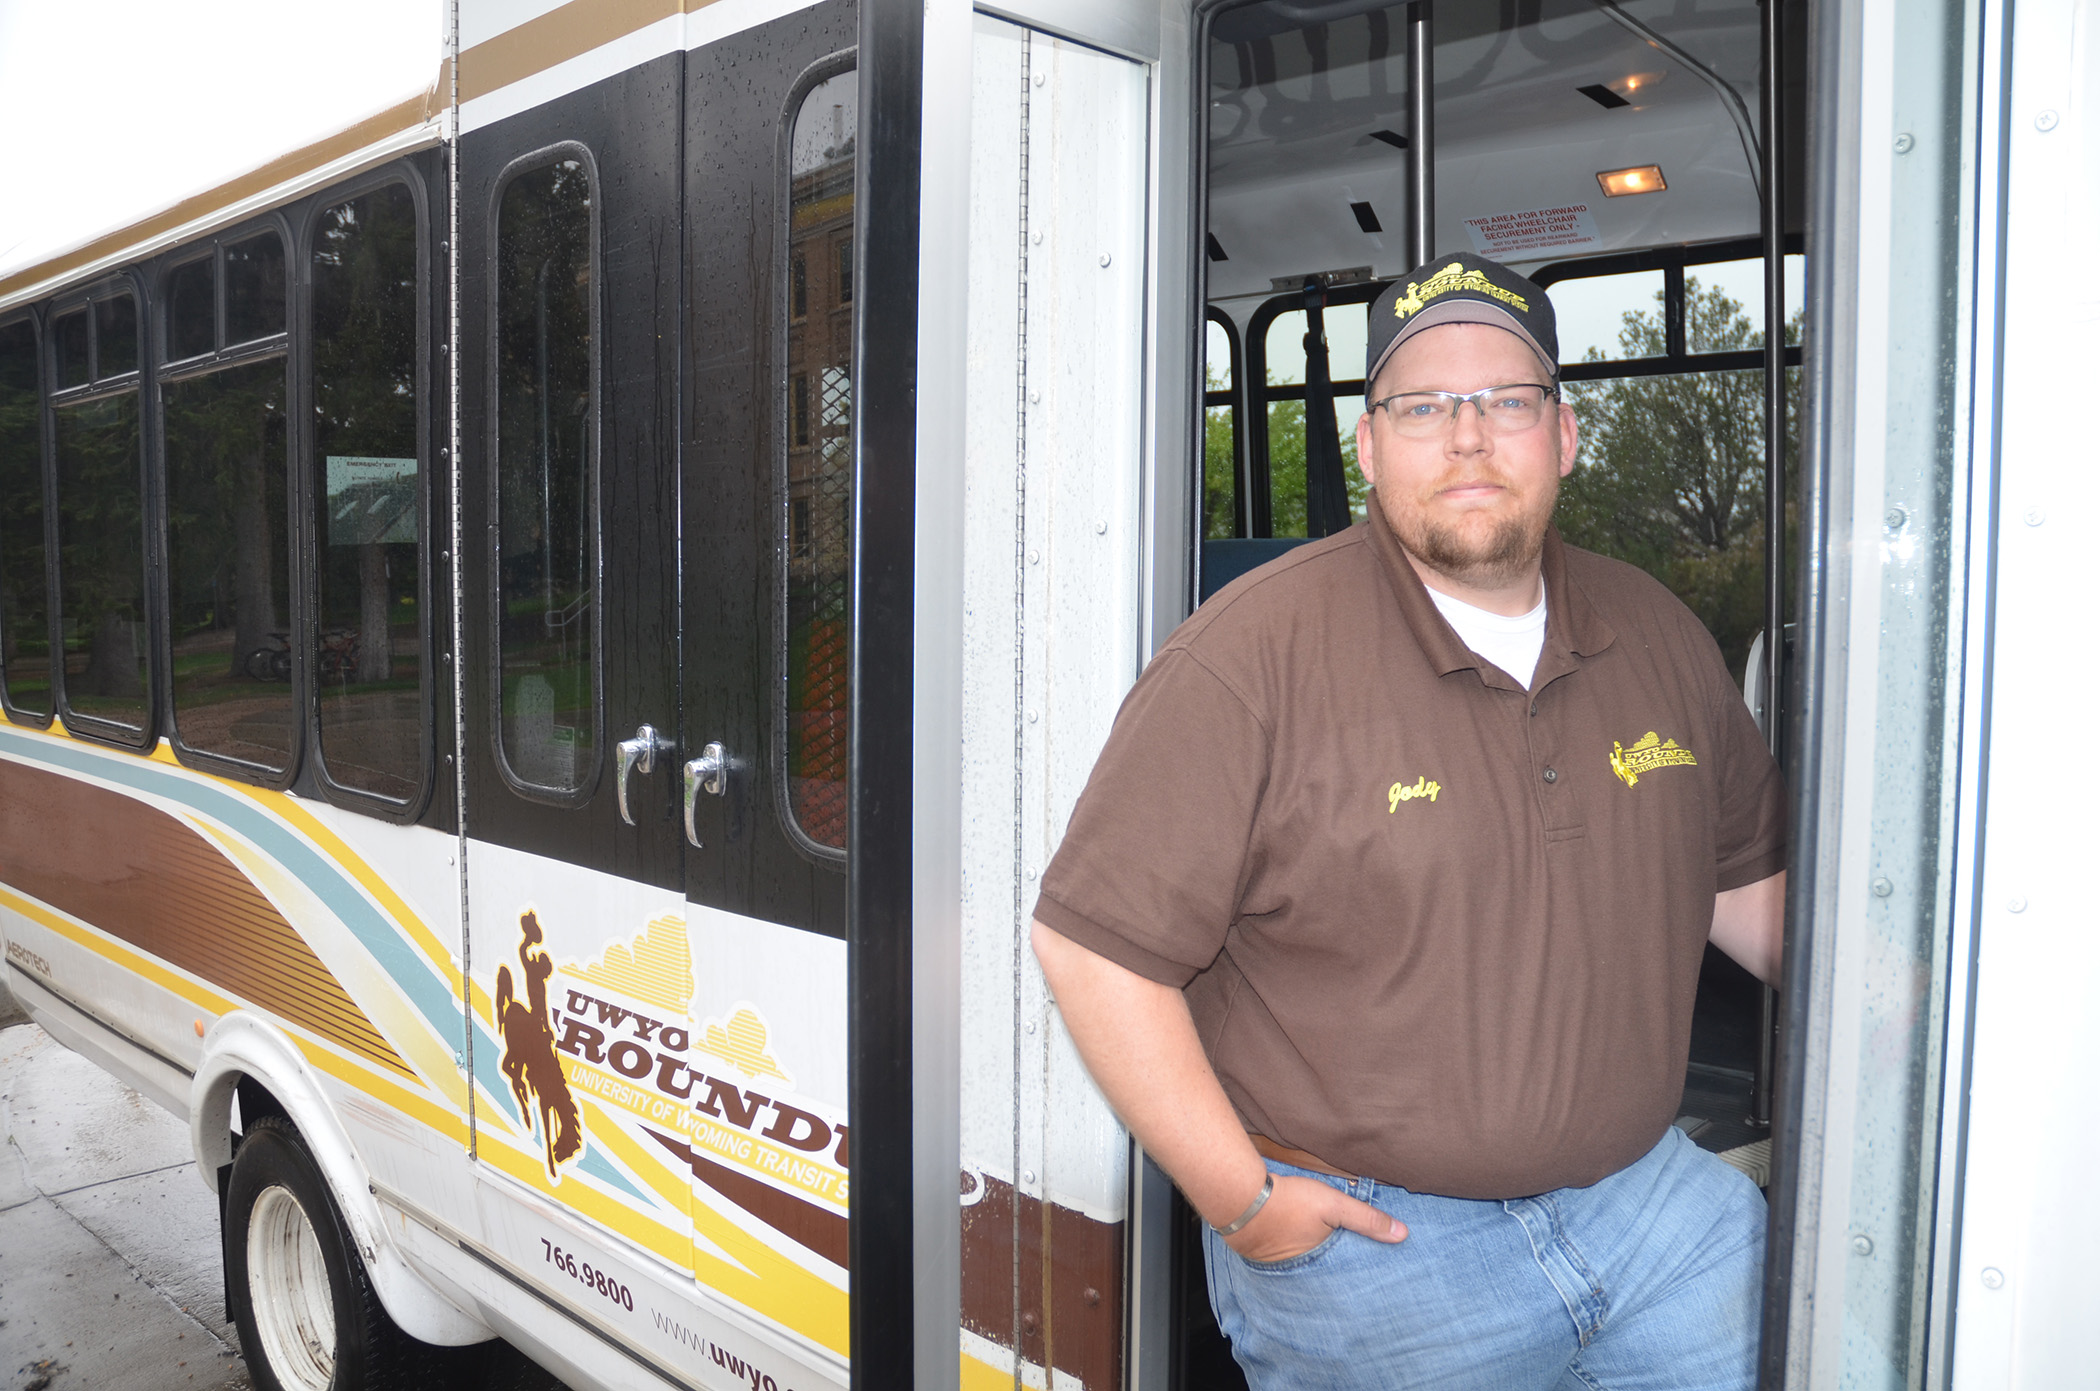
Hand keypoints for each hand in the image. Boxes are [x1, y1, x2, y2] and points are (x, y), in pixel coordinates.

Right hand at [1221, 1172, 1406, 1263]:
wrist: (1239, 1198)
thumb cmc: (1288, 1202)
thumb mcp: (1333, 1205)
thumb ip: (1367, 1218)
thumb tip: (1402, 1234)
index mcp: (1323, 1266)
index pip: (1351, 1277)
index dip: (1364, 1274)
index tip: (1380, 1274)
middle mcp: (1303, 1274)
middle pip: (1331, 1275)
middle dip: (1344, 1274)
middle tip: (1362, 1272)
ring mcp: (1283, 1267)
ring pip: (1311, 1268)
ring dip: (1322, 1263)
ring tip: (1337, 1259)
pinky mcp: (1268, 1256)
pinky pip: (1292, 1260)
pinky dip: (1302, 1254)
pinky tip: (1306, 1245)